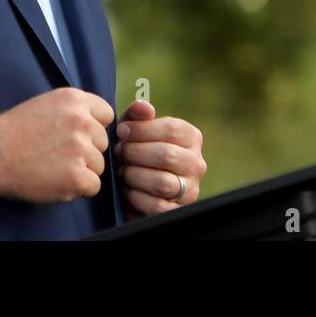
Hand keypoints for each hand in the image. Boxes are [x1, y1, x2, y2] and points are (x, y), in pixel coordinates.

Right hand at [0, 87, 114, 203]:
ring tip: (54, 168)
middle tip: (59, 155)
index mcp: (74, 99)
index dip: (94, 128)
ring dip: (82, 170)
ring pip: (98, 165)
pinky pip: (93, 186)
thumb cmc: (14, 131)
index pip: (106, 114)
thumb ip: (73, 110)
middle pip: (103, 142)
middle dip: (87, 151)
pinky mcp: (76, 175)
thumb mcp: (46, 104)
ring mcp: (80, 148)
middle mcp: (82, 121)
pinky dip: (78, 188)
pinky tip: (57, 181)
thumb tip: (96, 125)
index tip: (79, 136)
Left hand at [114, 100, 205, 217]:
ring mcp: (191, 189)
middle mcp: (196, 163)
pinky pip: (157, 206)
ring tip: (123, 172)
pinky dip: (137, 198)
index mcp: (191, 138)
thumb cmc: (137, 152)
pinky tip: (127, 191)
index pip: (172, 129)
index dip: (142, 130)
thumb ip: (137, 116)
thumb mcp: (135, 131)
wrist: (137, 189)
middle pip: (166, 155)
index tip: (121, 132)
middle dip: (135, 153)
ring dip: (134, 176)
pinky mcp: (179, 211)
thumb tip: (143, 106)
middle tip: (118, 153)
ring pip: (162, 182)